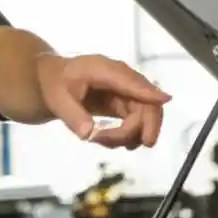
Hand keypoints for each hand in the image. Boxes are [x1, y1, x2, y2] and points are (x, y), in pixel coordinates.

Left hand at [36, 53, 170, 148]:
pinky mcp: (125, 103)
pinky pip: (137, 121)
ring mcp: (126, 91)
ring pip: (145, 115)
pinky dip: (127, 135)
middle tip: (126, 147)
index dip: (149, 93)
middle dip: (143, 127)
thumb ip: (73, 116)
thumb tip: (89, 134)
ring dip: (130, 134)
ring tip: (100, 140)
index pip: (132, 82)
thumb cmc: (54, 84)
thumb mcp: (56, 99)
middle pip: (147, 101)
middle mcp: (122, 78)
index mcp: (104, 69)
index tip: (165, 102)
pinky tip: (107, 139)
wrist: (52, 81)